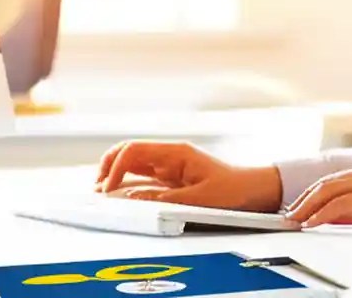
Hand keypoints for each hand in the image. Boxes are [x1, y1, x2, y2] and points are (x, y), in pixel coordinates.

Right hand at [94, 140, 282, 212]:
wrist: (254, 190)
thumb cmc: (234, 189)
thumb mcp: (201, 198)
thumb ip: (167, 199)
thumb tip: (134, 200)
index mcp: (176, 153)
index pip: (135, 151)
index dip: (115, 168)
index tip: (107, 190)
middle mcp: (169, 156)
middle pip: (128, 152)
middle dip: (108, 166)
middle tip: (97, 188)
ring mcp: (169, 167)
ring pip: (133, 164)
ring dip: (115, 174)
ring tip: (101, 192)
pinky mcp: (171, 179)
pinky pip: (142, 178)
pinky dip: (127, 184)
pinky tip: (119, 195)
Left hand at [285, 163, 351, 229]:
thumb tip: (342, 215)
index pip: (336, 180)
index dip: (316, 193)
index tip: (302, 205)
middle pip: (328, 182)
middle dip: (306, 198)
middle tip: (291, 213)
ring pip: (330, 189)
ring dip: (309, 205)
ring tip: (295, 219)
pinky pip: (341, 204)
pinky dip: (322, 213)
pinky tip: (312, 223)